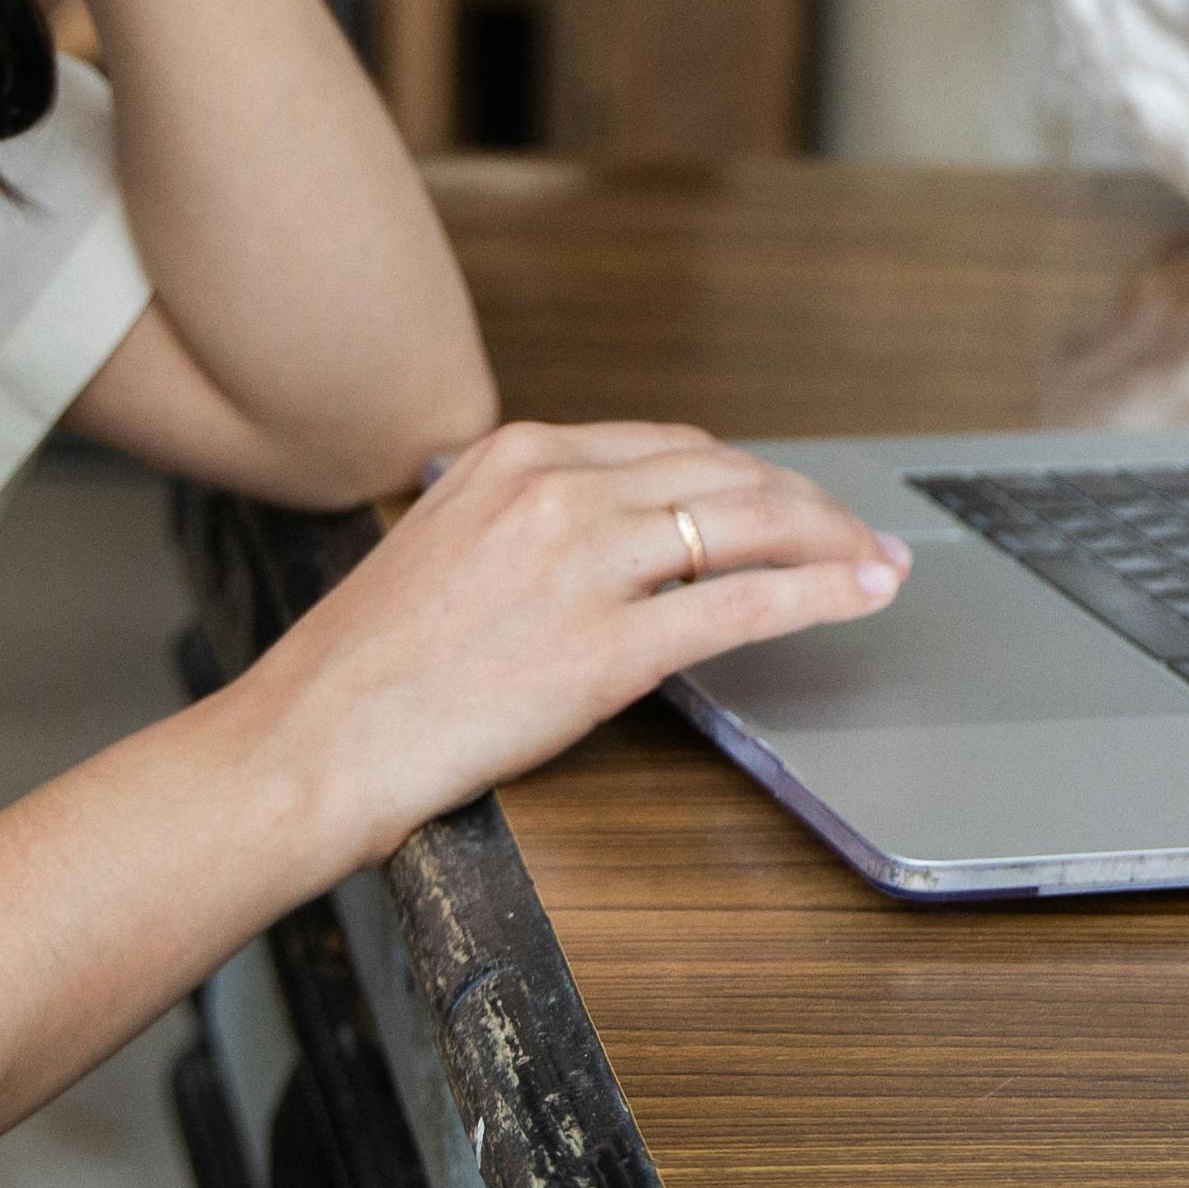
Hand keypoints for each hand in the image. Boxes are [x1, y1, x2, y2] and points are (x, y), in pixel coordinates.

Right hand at [237, 419, 904, 869]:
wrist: (309, 741)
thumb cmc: (363, 668)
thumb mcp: (444, 544)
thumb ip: (525, 522)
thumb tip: (614, 539)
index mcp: (513, 455)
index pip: (671, 446)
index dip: (749, 475)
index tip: (789, 501)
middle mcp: (554, 488)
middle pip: (723, 474)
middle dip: (807, 504)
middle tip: (859, 533)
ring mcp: (582, 563)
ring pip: (747, 526)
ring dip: (832, 541)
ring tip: (879, 562)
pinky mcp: (604, 648)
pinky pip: (740, 605)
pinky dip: (818, 594)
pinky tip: (860, 595)